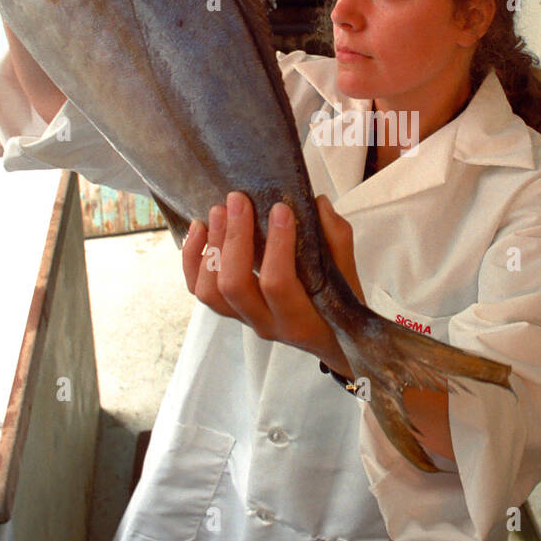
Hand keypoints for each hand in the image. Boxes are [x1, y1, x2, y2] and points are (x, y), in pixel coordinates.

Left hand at [182, 192, 362, 376]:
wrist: (329, 339)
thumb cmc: (341, 305)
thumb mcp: (348, 276)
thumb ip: (336, 240)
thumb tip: (317, 203)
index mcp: (300, 319)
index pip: (278, 283)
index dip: (276, 245)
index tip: (281, 209)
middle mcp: (266, 324)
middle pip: (234, 286)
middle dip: (234, 238)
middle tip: (238, 200)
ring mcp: (244, 319)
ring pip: (210, 291)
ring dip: (211, 247)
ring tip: (217, 212)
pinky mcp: (230, 311)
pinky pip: (200, 290)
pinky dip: (192, 260)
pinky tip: (198, 229)